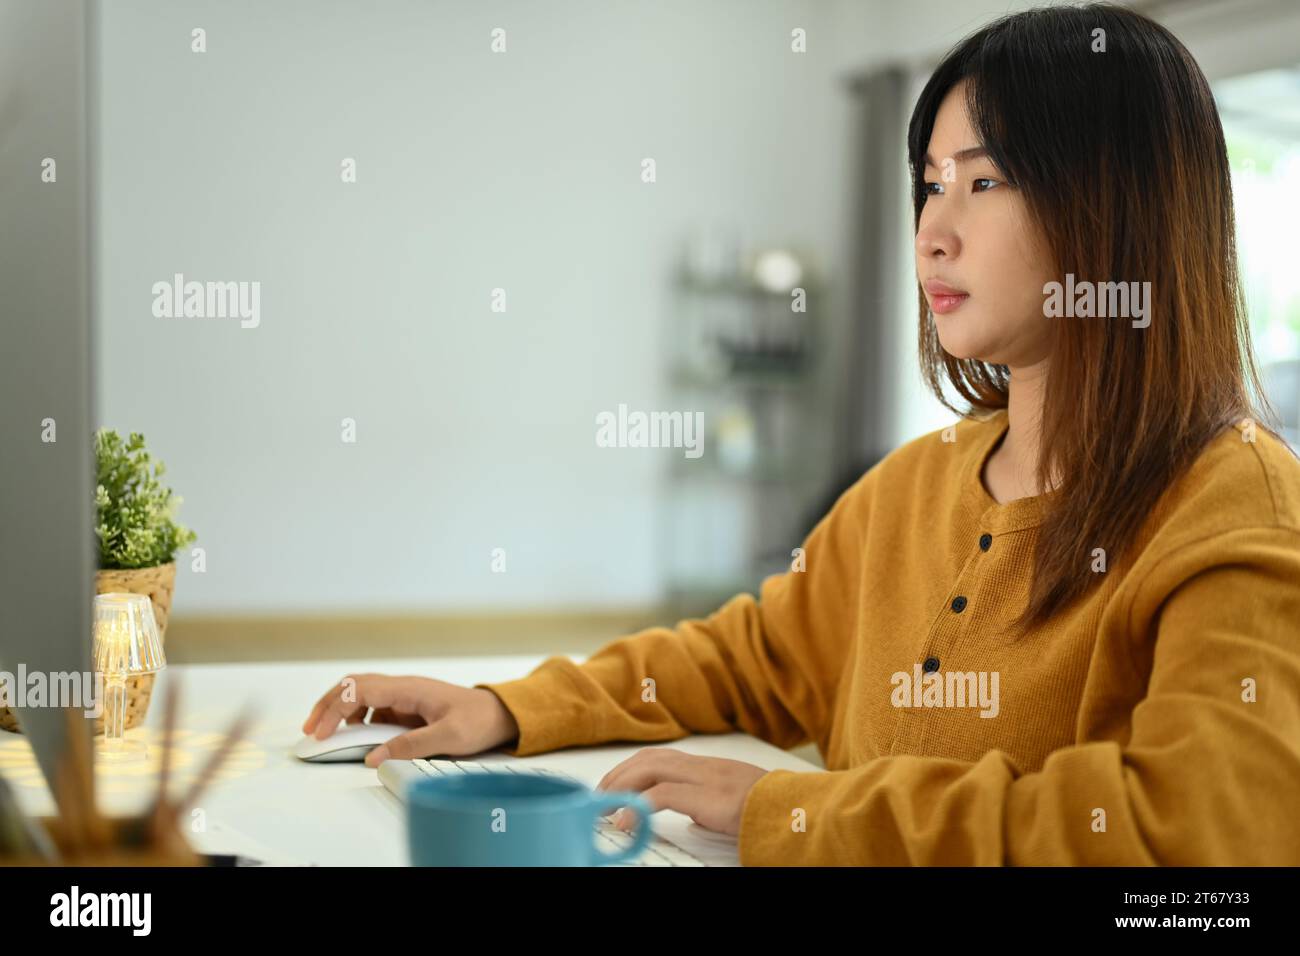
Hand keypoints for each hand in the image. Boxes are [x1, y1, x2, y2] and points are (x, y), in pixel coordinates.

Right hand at [300, 674, 520, 767]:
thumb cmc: (478, 721)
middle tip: (310, 730)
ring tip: (326, 734)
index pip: (360, 691)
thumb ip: (411, 746)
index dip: (335, 710)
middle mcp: (403, 687)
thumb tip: (374, 757)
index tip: (321, 733)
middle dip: (327, 705)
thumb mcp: (449, 736)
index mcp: (410, 689)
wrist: (499, 715)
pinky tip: (357, 736)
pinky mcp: (406, 707)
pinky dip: (358, 719)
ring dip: (340, 710)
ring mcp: (403, 696)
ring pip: (361, 694)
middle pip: (354, 686)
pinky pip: (374, 707)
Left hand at [595, 748, 769, 836]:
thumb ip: (710, 801)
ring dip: (622, 786)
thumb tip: (691, 815)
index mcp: (709, 766)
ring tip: (603, 806)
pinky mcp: (710, 798)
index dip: (631, 768)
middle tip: (598, 796)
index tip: (613, 786)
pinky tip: (625, 821)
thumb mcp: (734, 801)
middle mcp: (705, 766)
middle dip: (619, 775)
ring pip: (651, 769)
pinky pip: (663, 796)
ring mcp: (708, 779)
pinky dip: (638, 806)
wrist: (801, 811)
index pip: (661, 756)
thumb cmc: (772, 810)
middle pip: (649, 759)